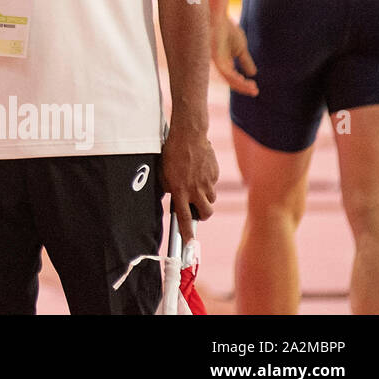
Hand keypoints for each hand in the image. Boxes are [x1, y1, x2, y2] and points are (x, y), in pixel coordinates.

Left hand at [161, 126, 218, 243]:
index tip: (190, 242)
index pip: (184, 217)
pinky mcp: (214, 174)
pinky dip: (207, 181)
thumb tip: (172, 196)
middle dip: (203, 215)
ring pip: (211, 199)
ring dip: (205, 197)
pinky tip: (199, 169)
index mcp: (179, 190)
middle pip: (206, 213)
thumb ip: (169, 187)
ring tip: (196, 185)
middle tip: (198, 210)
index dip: (186, 232)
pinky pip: (213, 183)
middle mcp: (195, 189)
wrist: (189, 135)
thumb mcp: (164, 172)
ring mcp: (207, 182)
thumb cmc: (172, 152)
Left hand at [210, 12, 257, 95]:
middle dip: (242, 87)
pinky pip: (224, 70)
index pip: (233, 78)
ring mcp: (215, 61)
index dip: (243, 84)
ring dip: (240, 84)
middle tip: (255, 93)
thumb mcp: (240, 48)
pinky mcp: (214, 56)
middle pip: (230, 80)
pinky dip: (234, 76)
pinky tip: (243, 80)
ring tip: (253, 89)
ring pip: (227, 77)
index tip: (255, 90)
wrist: (218, 17)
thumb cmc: (226, 30)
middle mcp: (218, 64)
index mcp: (223, 63)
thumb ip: (245, 61)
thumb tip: (253, 73)